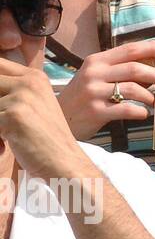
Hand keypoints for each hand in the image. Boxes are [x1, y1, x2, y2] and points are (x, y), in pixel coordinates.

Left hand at [0, 58, 86, 180]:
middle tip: (3, 123)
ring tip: (4, 137)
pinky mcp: (14, 114)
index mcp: (34, 77)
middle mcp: (30, 81)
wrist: (63, 161)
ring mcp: (22, 96)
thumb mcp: (31, 106)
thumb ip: (10, 93)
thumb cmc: (44, 139)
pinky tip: (6, 145)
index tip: (2, 107)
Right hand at [57, 42, 154, 140]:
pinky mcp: (95, 111)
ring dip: (151, 95)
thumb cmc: (84, 96)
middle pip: (135, 68)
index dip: (152, 48)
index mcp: (96, 61)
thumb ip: (120, 70)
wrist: (59, 118)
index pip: (129, 49)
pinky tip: (144, 113)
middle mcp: (94, 73)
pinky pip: (126, 109)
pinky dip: (140, 111)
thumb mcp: (97, 77)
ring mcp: (93, 92)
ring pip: (133, 89)